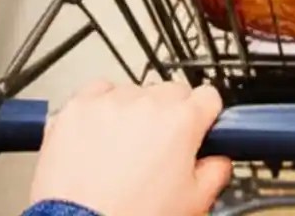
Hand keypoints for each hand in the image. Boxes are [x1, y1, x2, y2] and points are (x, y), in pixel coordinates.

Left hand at [29, 80, 231, 215]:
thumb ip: (216, 172)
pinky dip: (101, 108)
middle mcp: (146, 103)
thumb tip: (217, 160)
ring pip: (133, 91)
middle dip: (169, 115)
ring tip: (122, 149)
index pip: (208, 96)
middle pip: (171, 91)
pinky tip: (99, 136)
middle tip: (158, 148)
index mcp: (181, 121)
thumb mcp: (194, 202)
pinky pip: (97, 92)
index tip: (198, 127)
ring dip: (134, 111)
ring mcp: (109, 102)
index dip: (204, 115)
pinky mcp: (77, 107)